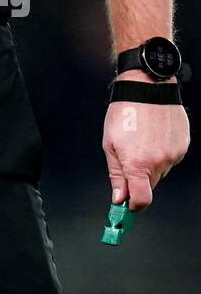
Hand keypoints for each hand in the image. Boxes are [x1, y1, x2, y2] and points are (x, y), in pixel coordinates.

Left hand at [103, 75, 189, 210]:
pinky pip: (170, 158)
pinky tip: (154, 135)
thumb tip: (118, 197)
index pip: (141, 200)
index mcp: (137, 163)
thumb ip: (116, 174)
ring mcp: (173, 154)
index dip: (133, 206)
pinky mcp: (183, 146)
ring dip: (151, 163)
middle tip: (130, 159)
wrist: (147, 87)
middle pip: (150, 186)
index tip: (127, 205)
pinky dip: (162, 153)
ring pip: (161, 171)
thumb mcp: (110, 143)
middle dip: (139, 179)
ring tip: (142, 140)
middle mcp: (158, 162)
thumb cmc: (125, 110)